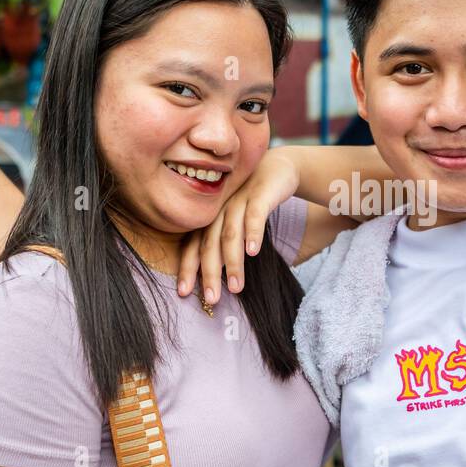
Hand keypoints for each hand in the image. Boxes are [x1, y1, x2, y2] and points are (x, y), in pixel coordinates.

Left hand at [176, 150, 299, 303]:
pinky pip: (254, 215)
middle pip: (210, 243)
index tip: (184, 293)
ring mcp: (239, 200)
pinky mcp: (260, 194)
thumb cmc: (254, 200)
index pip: (194, 245)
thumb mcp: (236, 221)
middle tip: (211, 299)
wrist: (280, 167)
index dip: (188, 268)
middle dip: (209, 273)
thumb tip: (216, 277)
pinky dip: (252, 233)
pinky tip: (253, 252)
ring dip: (233, 262)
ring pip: (231, 234)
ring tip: (236, 287)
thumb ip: (226, 245)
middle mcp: (220, 209)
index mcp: (211, 217)